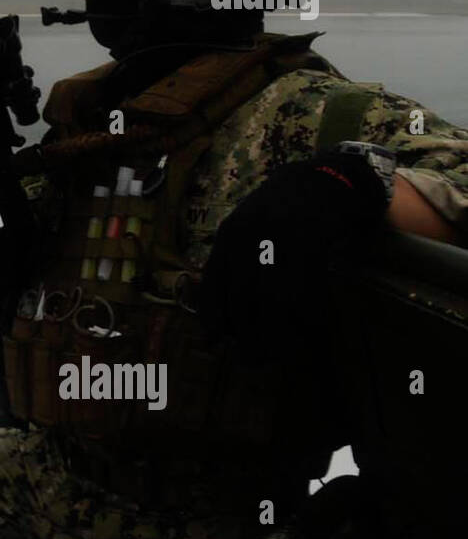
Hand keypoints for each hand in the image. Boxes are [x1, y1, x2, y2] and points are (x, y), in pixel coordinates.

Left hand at [200, 152, 388, 346]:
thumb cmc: (286, 210)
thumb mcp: (250, 228)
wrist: (326, 178)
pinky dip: (305, 314)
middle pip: (242, 297)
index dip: (212, 317)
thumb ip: (237, 260)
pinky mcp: (309, 242)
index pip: (213, 283)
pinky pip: (303, 288)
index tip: (212, 342)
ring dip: (273, 333)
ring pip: (271, 299)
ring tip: (275, 356)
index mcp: (229, 236)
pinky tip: (308, 331)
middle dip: (245, 334)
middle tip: (250, 360)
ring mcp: (278, 239)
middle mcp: (248, 237)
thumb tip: (227, 308)